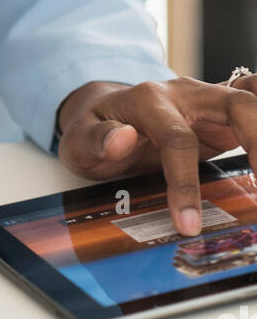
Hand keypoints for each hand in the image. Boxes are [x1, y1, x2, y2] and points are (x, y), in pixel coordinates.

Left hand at [56, 75, 256, 236]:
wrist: (105, 109)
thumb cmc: (94, 127)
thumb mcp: (79, 139)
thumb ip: (95, 139)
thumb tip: (122, 139)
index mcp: (149, 101)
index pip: (177, 139)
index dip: (185, 183)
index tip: (189, 224)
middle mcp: (185, 94)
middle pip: (235, 105)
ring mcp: (207, 100)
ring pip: (250, 102)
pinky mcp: (222, 115)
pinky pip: (252, 104)